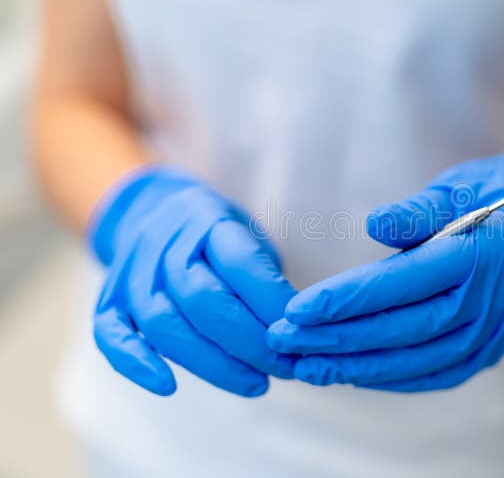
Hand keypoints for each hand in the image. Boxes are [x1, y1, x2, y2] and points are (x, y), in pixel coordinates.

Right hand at [90, 167, 295, 396]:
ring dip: (212, 364)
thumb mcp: (247, 235)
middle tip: (284, 367)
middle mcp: (165, 245)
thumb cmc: (215, 235)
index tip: (301, 332)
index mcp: (207, 221)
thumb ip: (264, 276)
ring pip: (164, 325)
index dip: (273, 303)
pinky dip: (135, 363)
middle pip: (203, 301)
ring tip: (256, 384)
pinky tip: (167, 386)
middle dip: (250, 343)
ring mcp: (132, 274)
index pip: (242, 264)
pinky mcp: (108, 300)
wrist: (152, 211)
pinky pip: (110, 334)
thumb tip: (297, 330)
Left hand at [267, 147, 503, 391]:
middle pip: (405, 329)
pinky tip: (359, 375)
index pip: (402, 283)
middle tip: (285, 344)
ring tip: (309, 367)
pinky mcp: (499, 345)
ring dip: (361, 368)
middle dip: (339, 340)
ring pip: (421, 359)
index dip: (346, 300)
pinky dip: (399, 378)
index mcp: (482, 251)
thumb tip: (374, 226)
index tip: (296, 310)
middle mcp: (493, 298)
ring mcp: (500, 328)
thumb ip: (422, 211)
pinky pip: (445, 371)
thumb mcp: (466, 182)